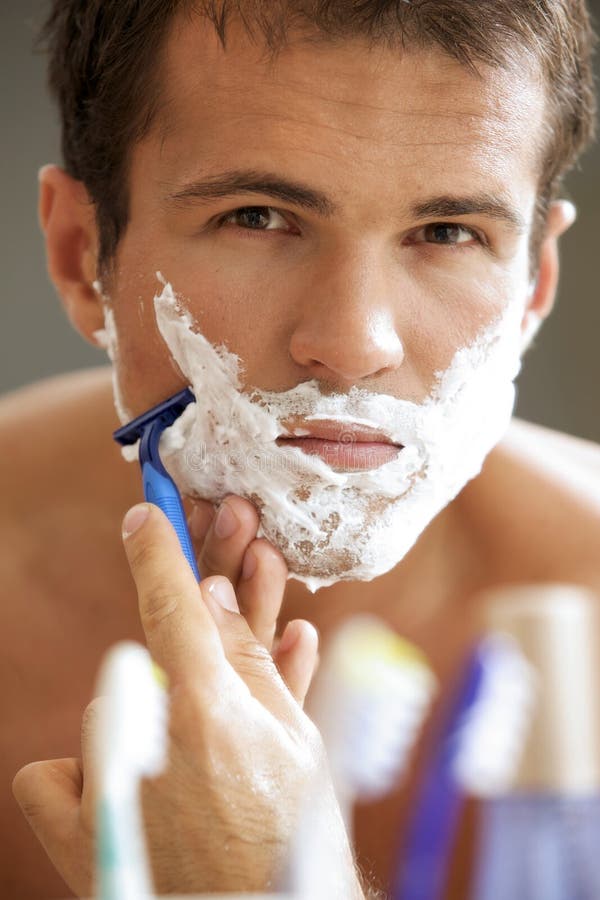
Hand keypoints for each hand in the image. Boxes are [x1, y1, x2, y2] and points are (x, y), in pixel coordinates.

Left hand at [13, 500, 361, 895]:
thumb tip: (213, 593)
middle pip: (150, 649)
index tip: (145, 516)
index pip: (173, 604)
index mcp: (209, 709)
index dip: (160, 551)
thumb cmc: (291, 834)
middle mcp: (151, 738)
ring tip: (215, 742)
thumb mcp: (294, 736)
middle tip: (218, 568)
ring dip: (158, 714)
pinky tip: (142, 768)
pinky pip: (58, 772)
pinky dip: (95, 767)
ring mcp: (109, 784)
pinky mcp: (79, 830)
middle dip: (188, 619)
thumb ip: (248, 658)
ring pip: (118, 707)